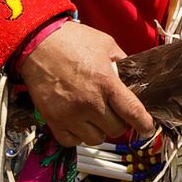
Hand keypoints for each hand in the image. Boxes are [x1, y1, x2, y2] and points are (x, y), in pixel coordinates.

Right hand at [16, 20, 154, 146]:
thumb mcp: (104, 44)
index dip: (145, 125)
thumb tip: (132, 77)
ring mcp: (70, 114)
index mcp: (106, 82)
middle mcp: (89, 102)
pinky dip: (77, 135)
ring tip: (93, 115)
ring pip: (96, 139)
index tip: (147, 129)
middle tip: (113, 111)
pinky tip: (77, 121)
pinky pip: (72, 141)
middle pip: (116, 129)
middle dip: (119, 122)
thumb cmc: (69, 40)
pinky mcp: (53, 120)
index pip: (133, 113)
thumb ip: (121, 62)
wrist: (35, 42)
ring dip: (98, 130)